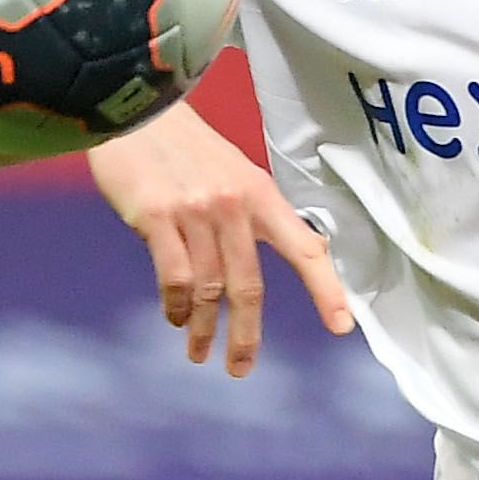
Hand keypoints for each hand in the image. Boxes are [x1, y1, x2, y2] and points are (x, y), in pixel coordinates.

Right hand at [88, 104, 351, 376]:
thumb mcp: (232, 172)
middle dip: (246, 335)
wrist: (136, 111)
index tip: (342, 326)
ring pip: (208, 289)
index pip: (305, 248)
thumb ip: (249, 215)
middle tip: (242, 369)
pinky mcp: (156, 217)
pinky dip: (175, 305)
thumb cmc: (186, 147)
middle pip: (249, 286)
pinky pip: (174, 277)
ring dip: (203, 328)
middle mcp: (234, 206)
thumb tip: (249, 267)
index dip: (326, 289)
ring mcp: (195, 212)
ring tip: (199, 352)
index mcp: (261, 194)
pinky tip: (175, 317)